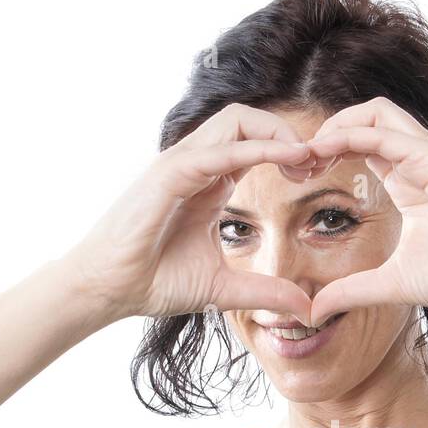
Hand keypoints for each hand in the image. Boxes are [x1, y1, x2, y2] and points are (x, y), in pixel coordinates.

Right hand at [63, 104, 316, 320]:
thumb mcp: (225, 290)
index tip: (317, 176)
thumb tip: (306, 308)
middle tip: (318, 164)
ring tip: (306, 160)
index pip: (254, 143)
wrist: (109, 290)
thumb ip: (266, 292)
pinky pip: (217, 151)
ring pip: (235, 121)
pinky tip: (286, 162)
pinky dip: (256, 150)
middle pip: (248, 120)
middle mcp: (196, 165)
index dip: (290, 151)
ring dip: (278, 134)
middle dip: (289, 133)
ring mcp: (180, 166)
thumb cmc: (155, 282)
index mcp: (209, 182)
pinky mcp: (168, 176)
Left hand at [302, 97, 427, 324]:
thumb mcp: (389, 284)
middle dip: (326, 131)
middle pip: (365, 118)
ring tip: (308, 151)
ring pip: (375, 113)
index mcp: (407, 181)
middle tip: (297, 161)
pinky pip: (387, 132)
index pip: (361, 144)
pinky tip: (325, 150)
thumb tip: (315, 310)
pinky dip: (352, 134)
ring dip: (335, 125)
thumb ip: (351, 291)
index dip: (326, 153)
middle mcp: (417, 161)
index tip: (299, 177)